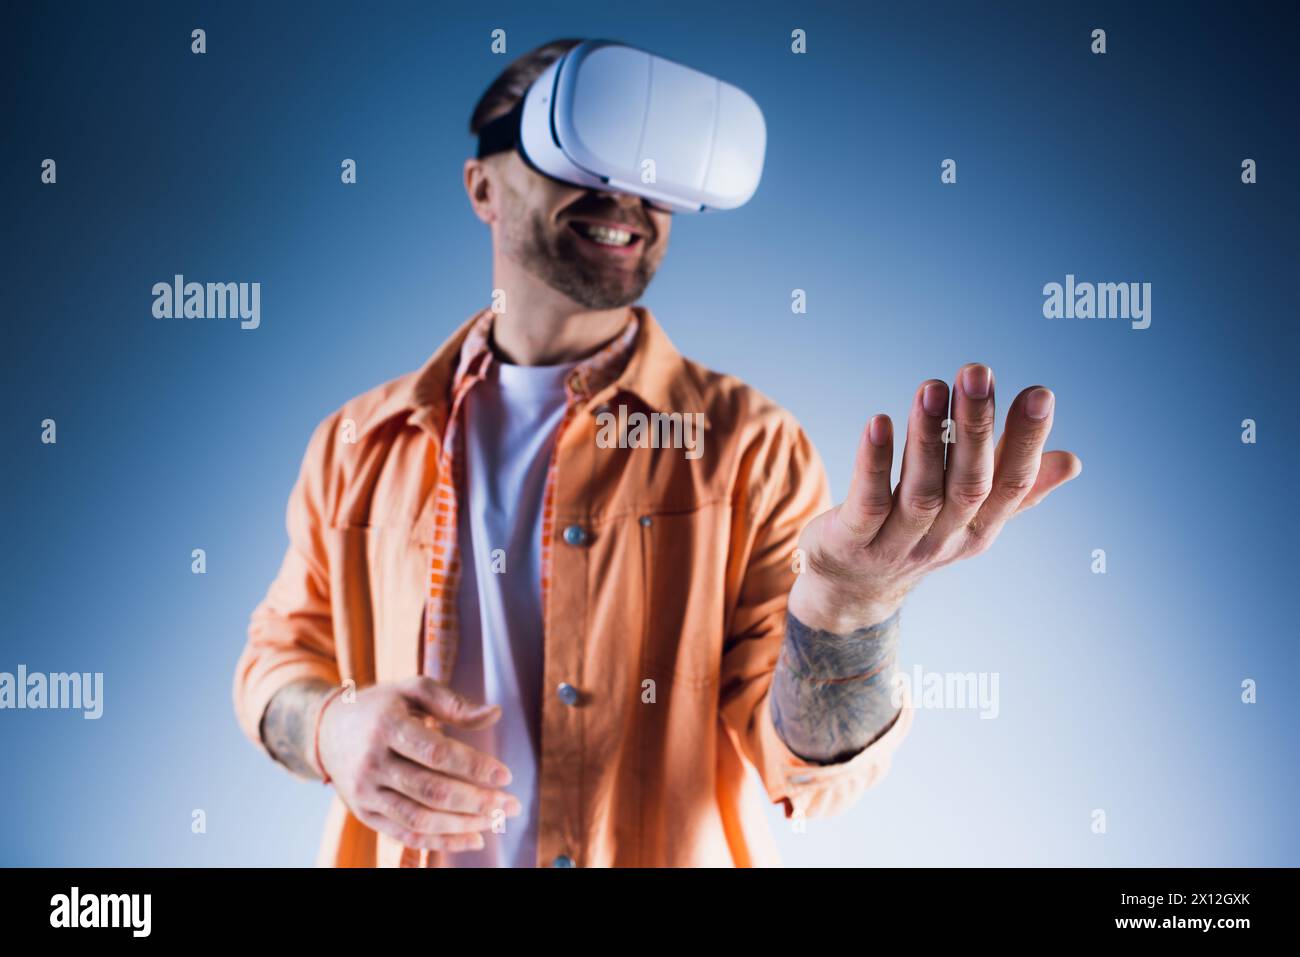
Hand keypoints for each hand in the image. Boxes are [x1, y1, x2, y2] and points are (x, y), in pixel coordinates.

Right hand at [316, 676, 520, 852]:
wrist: (327, 730)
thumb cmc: (382, 706)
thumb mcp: (413, 690)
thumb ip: (453, 702)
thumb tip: (495, 714)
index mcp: (387, 727)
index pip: (436, 753)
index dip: (473, 767)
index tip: (505, 776)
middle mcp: (373, 763)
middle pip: (431, 791)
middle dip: (477, 801)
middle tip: (511, 804)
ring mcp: (366, 793)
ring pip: (419, 818)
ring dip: (463, 824)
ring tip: (496, 821)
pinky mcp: (364, 814)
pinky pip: (406, 834)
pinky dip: (441, 842)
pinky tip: (473, 838)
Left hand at [788, 364, 1081, 632]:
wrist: (851, 590)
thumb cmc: (915, 537)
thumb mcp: (968, 519)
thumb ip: (1015, 489)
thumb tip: (1072, 461)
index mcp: (978, 529)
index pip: (1012, 485)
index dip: (1027, 442)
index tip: (1040, 393)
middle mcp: (944, 539)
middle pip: (968, 484)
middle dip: (977, 427)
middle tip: (978, 372)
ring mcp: (898, 544)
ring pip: (921, 491)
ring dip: (928, 437)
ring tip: (932, 387)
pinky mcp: (853, 542)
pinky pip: (868, 502)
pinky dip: (874, 463)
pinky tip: (879, 422)